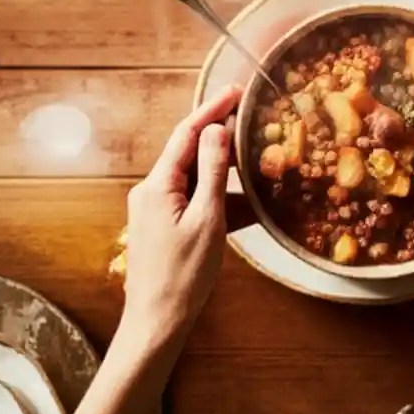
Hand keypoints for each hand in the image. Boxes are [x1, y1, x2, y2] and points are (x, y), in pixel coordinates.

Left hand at [121, 85, 242, 338]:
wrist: (157, 323)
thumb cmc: (183, 276)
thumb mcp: (207, 221)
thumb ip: (213, 173)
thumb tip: (218, 130)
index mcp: (158, 185)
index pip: (187, 134)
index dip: (213, 109)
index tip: (237, 90)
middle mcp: (153, 191)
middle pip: (191, 152)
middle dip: (222, 135)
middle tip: (255, 119)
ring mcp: (157, 209)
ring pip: (196, 178)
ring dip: (226, 170)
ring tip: (260, 159)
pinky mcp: (166, 227)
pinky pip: (196, 201)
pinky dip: (221, 197)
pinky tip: (250, 202)